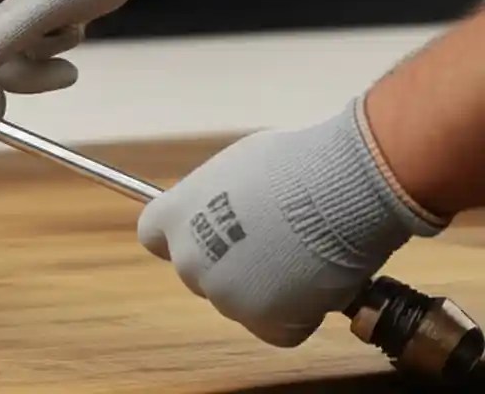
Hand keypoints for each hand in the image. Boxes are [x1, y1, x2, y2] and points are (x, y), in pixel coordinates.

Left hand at [137, 99, 445, 347]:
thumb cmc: (294, 164)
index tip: (210, 233)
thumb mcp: (236, 167)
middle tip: (274, 245)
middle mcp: (189, 259)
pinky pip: (280, 328)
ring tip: (305, 255)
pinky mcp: (265, 321)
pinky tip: (318, 282)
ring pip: (242, 303)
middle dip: (232, 265)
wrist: (337, 188)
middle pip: (200, 274)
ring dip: (269, 290)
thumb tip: (230, 207)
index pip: (155, 237)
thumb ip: (217, 197)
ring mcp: (224, 294)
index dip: (184, 236)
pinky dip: (300, 314)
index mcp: (174, 215)